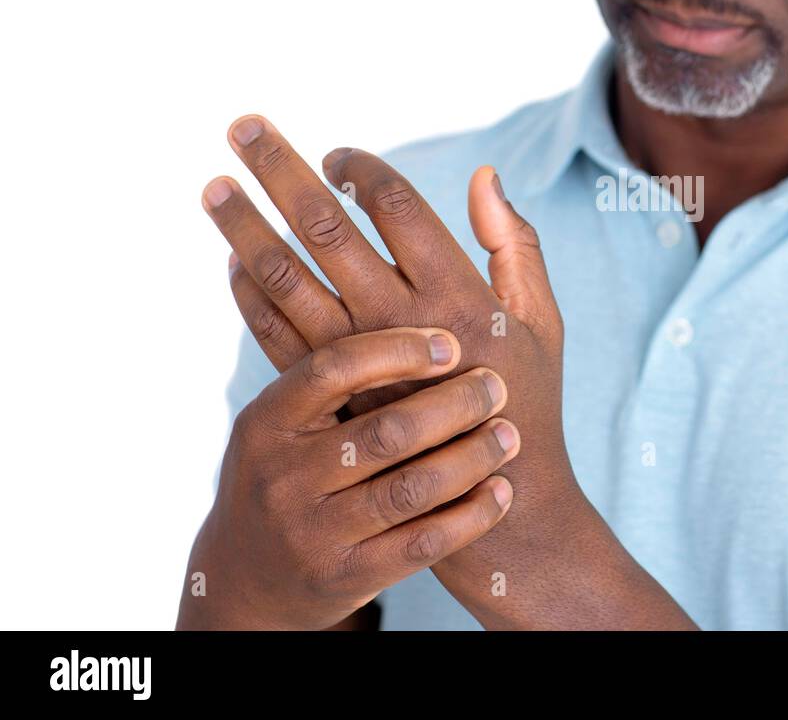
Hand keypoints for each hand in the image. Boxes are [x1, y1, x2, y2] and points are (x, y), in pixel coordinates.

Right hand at [177, 327, 519, 630]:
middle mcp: (283, 476)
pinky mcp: (345, 577)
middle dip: (454, 405)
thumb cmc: (286, 468)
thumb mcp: (278, 414)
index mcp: (268, 419)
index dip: (397, 350)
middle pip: (384, 431)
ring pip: (411, 488)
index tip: (452, 341)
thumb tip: (334, 242)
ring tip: (508, 433)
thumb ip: (311, 348)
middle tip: (496, 385)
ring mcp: (313, 531)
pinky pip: (423, 543)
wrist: (246, 578)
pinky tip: (499, 491)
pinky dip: (471, 514)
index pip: (334, 369)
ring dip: (472, 457)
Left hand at [202, 117, 590, 598]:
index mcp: (456, 290)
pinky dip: (248, 293)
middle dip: (279, 169)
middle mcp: (398, 318)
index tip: (338, 155)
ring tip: (211, 187)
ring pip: (285, 276)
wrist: (500, 502)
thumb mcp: (541, 319)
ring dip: (242, 226)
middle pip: (325, 224)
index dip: (360, 168)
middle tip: (241, 126)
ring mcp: (356, 361)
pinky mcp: (329, 398)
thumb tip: (484, 174)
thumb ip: (515, 245)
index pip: (394, 203)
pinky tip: (233, 261)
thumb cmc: (528, 398)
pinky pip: (274, 334)